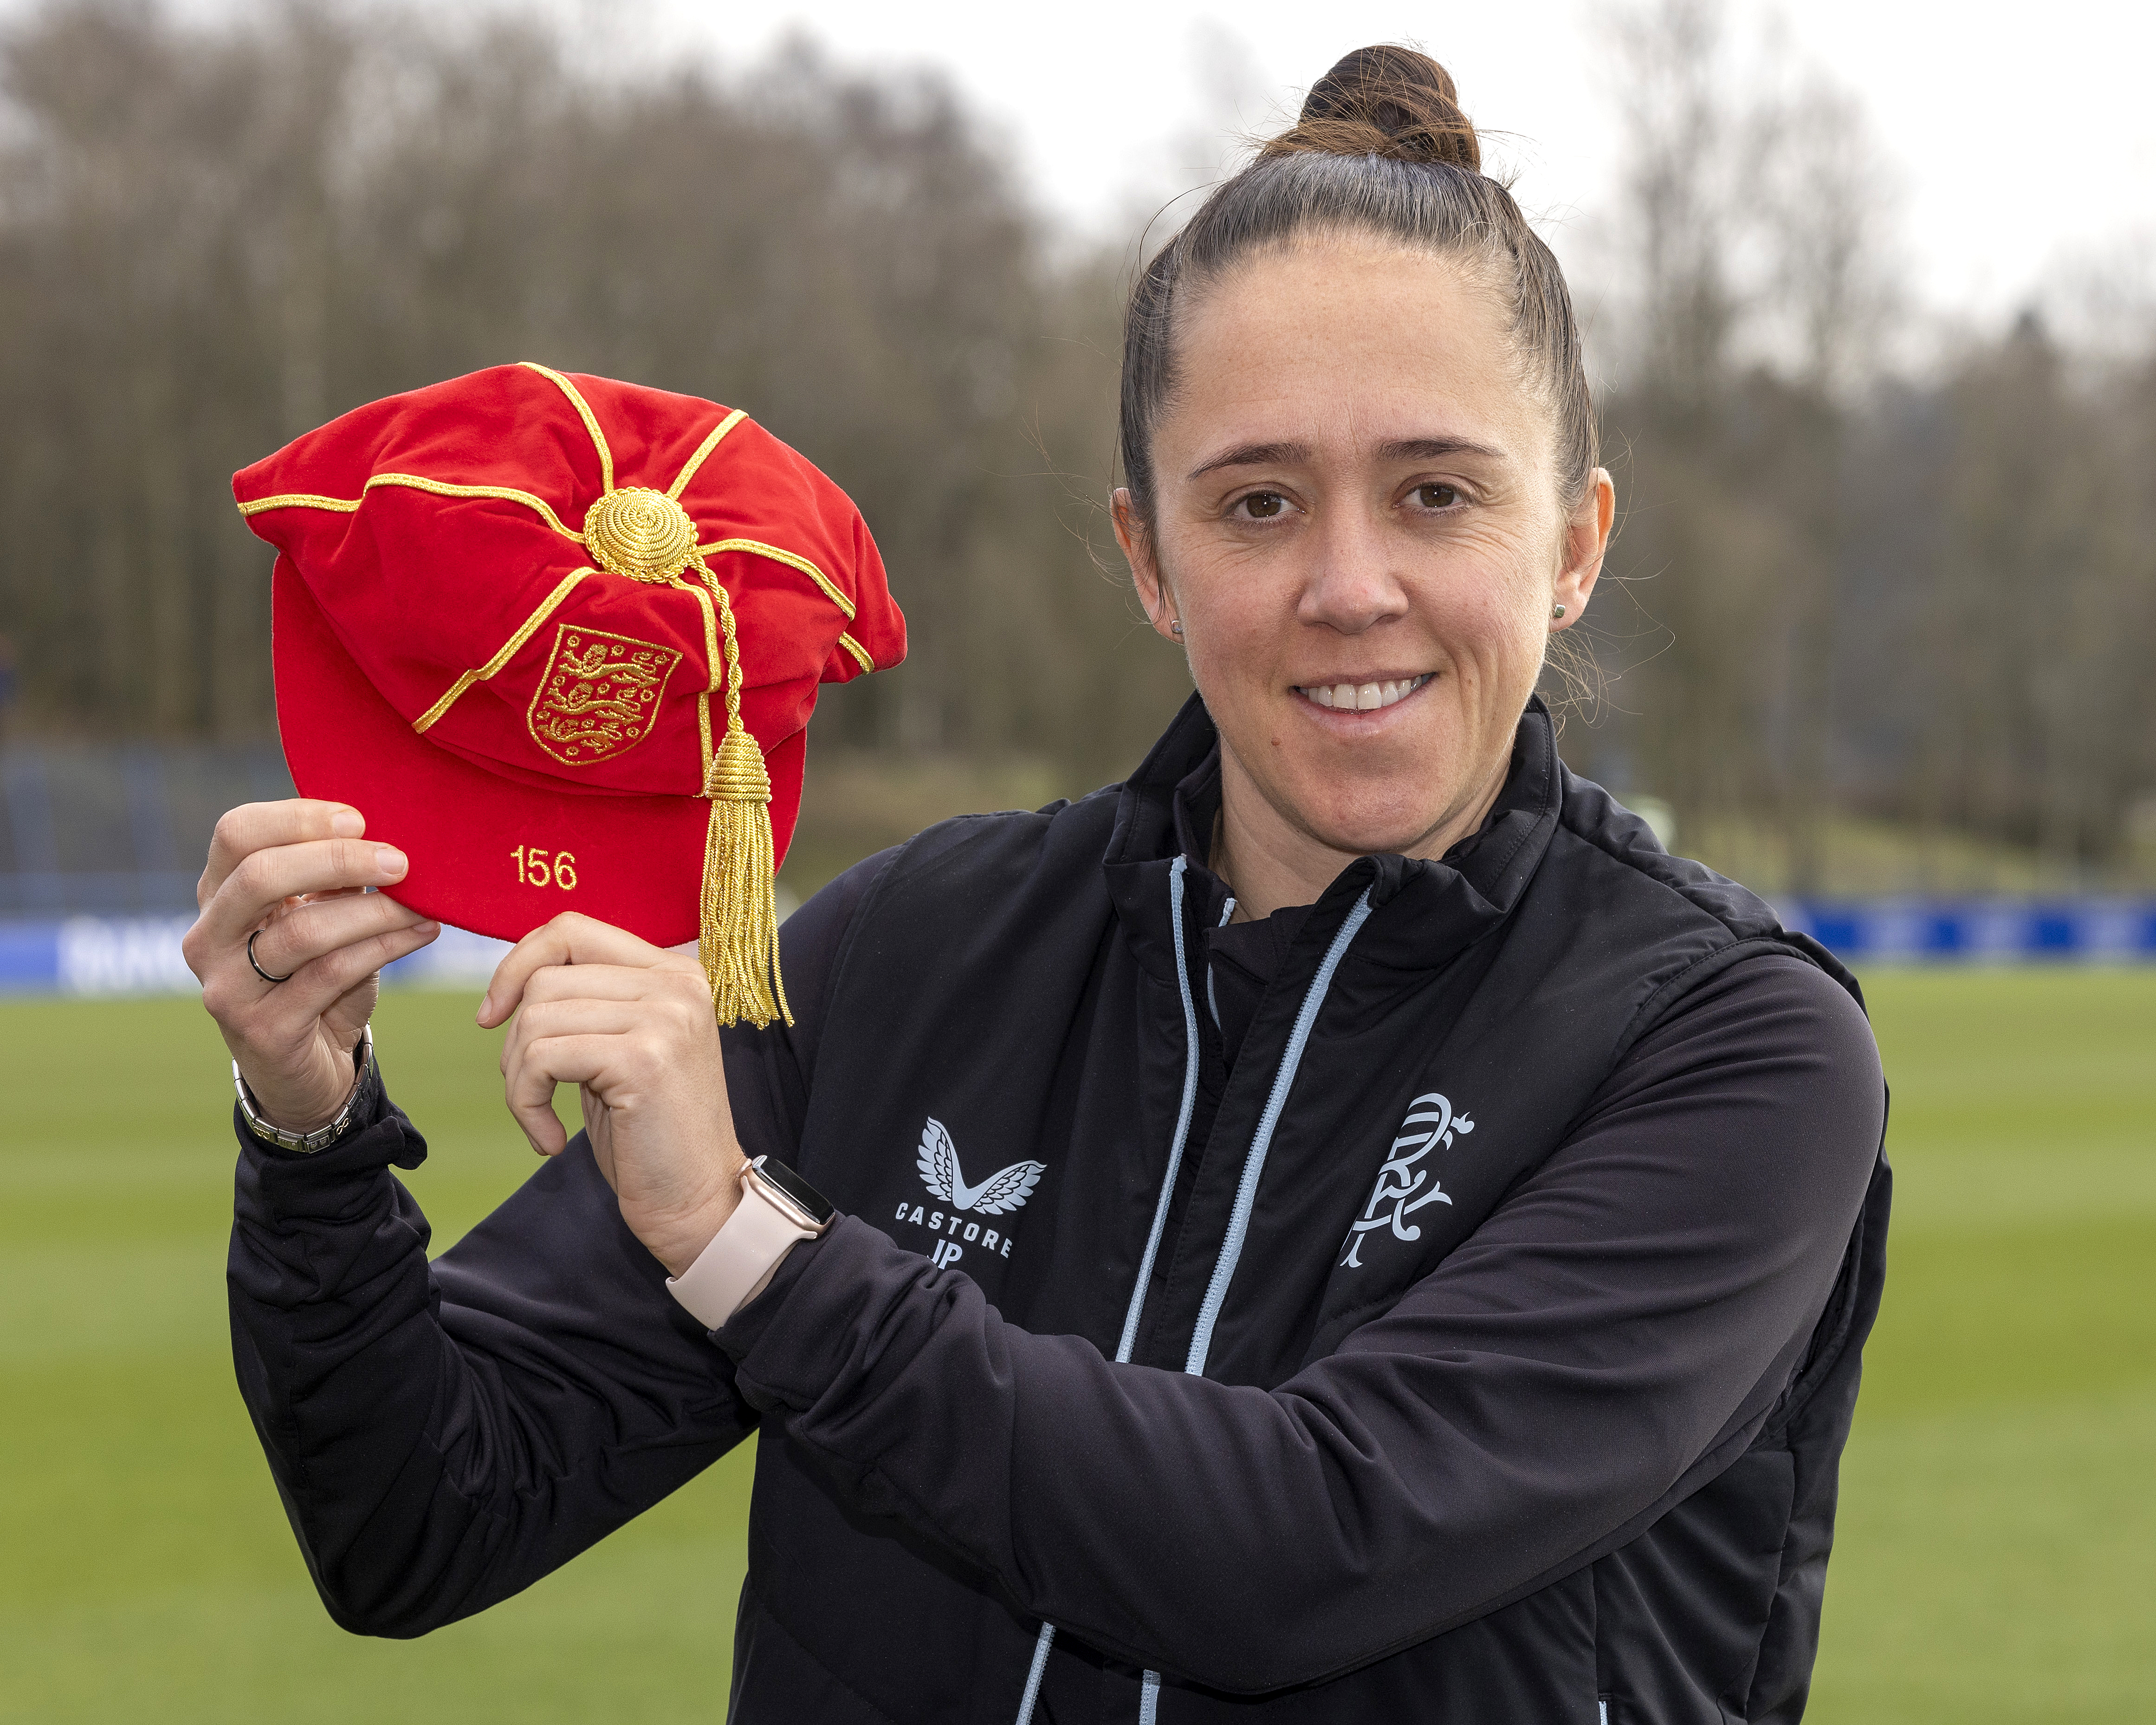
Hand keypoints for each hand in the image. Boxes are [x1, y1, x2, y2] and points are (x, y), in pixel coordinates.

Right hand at [186, 801, 439, 1131]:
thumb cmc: (317, 977)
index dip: (298, 817)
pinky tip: (422, 933)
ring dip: (376, 911)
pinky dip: (385, 948)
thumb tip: (383, 833)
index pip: (236, 834)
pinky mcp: (263, 1030)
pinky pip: (332, 974)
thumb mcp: (321, 919)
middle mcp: (208, 938)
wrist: (306, 1068)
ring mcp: (228, 987)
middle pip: (260, 876)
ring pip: (304, 931)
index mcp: (216, 895)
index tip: (360, 818)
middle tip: (400, 861)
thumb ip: (333, 880)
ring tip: (425, 905)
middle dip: (338, 860)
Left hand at [480, 914, 743, 1275]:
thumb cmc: (649, 1134)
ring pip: (536, 1017)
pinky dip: (526, 1103)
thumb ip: (589, 1002)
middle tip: (530, 1094)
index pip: (573, 929)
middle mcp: (678, 983)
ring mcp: (665, 1017)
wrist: (698, 1202)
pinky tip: (549, 1139)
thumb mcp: (619, 1049)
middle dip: (515, 1041)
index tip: (494, 1016)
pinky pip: (542, 1058)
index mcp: (676, 972)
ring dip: (518, 1078)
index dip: (518, 964)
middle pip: (546, 978)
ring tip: (539, 1118)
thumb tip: (512, 978)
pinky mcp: (643, 1058)